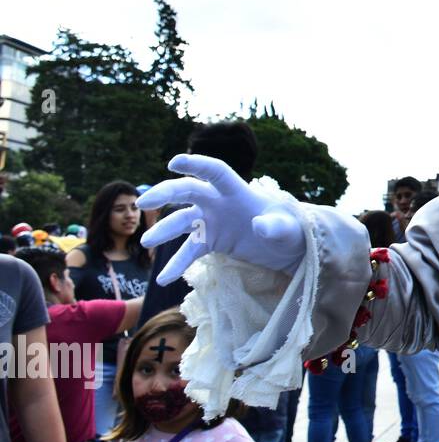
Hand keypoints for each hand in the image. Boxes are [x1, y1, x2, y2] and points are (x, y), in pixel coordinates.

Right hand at [138, 154, 306, 285]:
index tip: (174, 162)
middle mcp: (220, 202)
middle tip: (143, 204)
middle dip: (166, 194)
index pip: (215, 171)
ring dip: (164, 230)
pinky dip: (177, 264)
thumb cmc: (291, 229)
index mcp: (238, 190)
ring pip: (182, 221)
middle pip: (188, 192)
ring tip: (146, 242)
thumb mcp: (288, 228)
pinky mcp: (212, 241)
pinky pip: (190, 250)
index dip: (196, 164)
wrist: (290, 247)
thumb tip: (259, 226)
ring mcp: (213, 221)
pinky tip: (162, 279)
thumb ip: (275, 226)